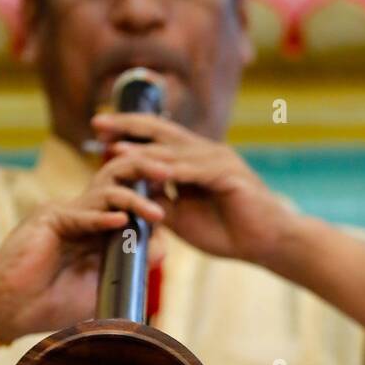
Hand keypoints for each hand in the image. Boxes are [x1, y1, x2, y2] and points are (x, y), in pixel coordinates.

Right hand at [0, 151, 171, 340]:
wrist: (10, 311)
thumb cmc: (52, 304)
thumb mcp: (103, 286)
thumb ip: (132, 265)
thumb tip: (164, 246)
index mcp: (94, 227)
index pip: (128, 200)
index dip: (153, 195)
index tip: (180, 196)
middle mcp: (81, 213)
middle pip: (118, 182)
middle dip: (147, 174)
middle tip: (174, 176)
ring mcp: (64, 213)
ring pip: (104, 193)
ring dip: (134, 201)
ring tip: (158, 215)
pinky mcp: (48, 220)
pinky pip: (80, 214)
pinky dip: (101, 219)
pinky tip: (121, 222)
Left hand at [91, 112, 302, 271]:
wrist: (268, 243)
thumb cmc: (230, 232)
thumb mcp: (183, 217)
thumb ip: (160, 201)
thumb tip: (131, 196)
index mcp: (195, 159)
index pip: (157, 138)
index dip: (128, 132)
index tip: (98, 130)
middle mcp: (206, 152)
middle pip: (161, 132)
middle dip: (127, 125)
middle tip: (97, 121)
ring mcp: (219, 161)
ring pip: (173, 150)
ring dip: (143, 148)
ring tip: (115, 147)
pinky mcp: (229, 176)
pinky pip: (195, 171)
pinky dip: (172, 170)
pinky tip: (150, 171)